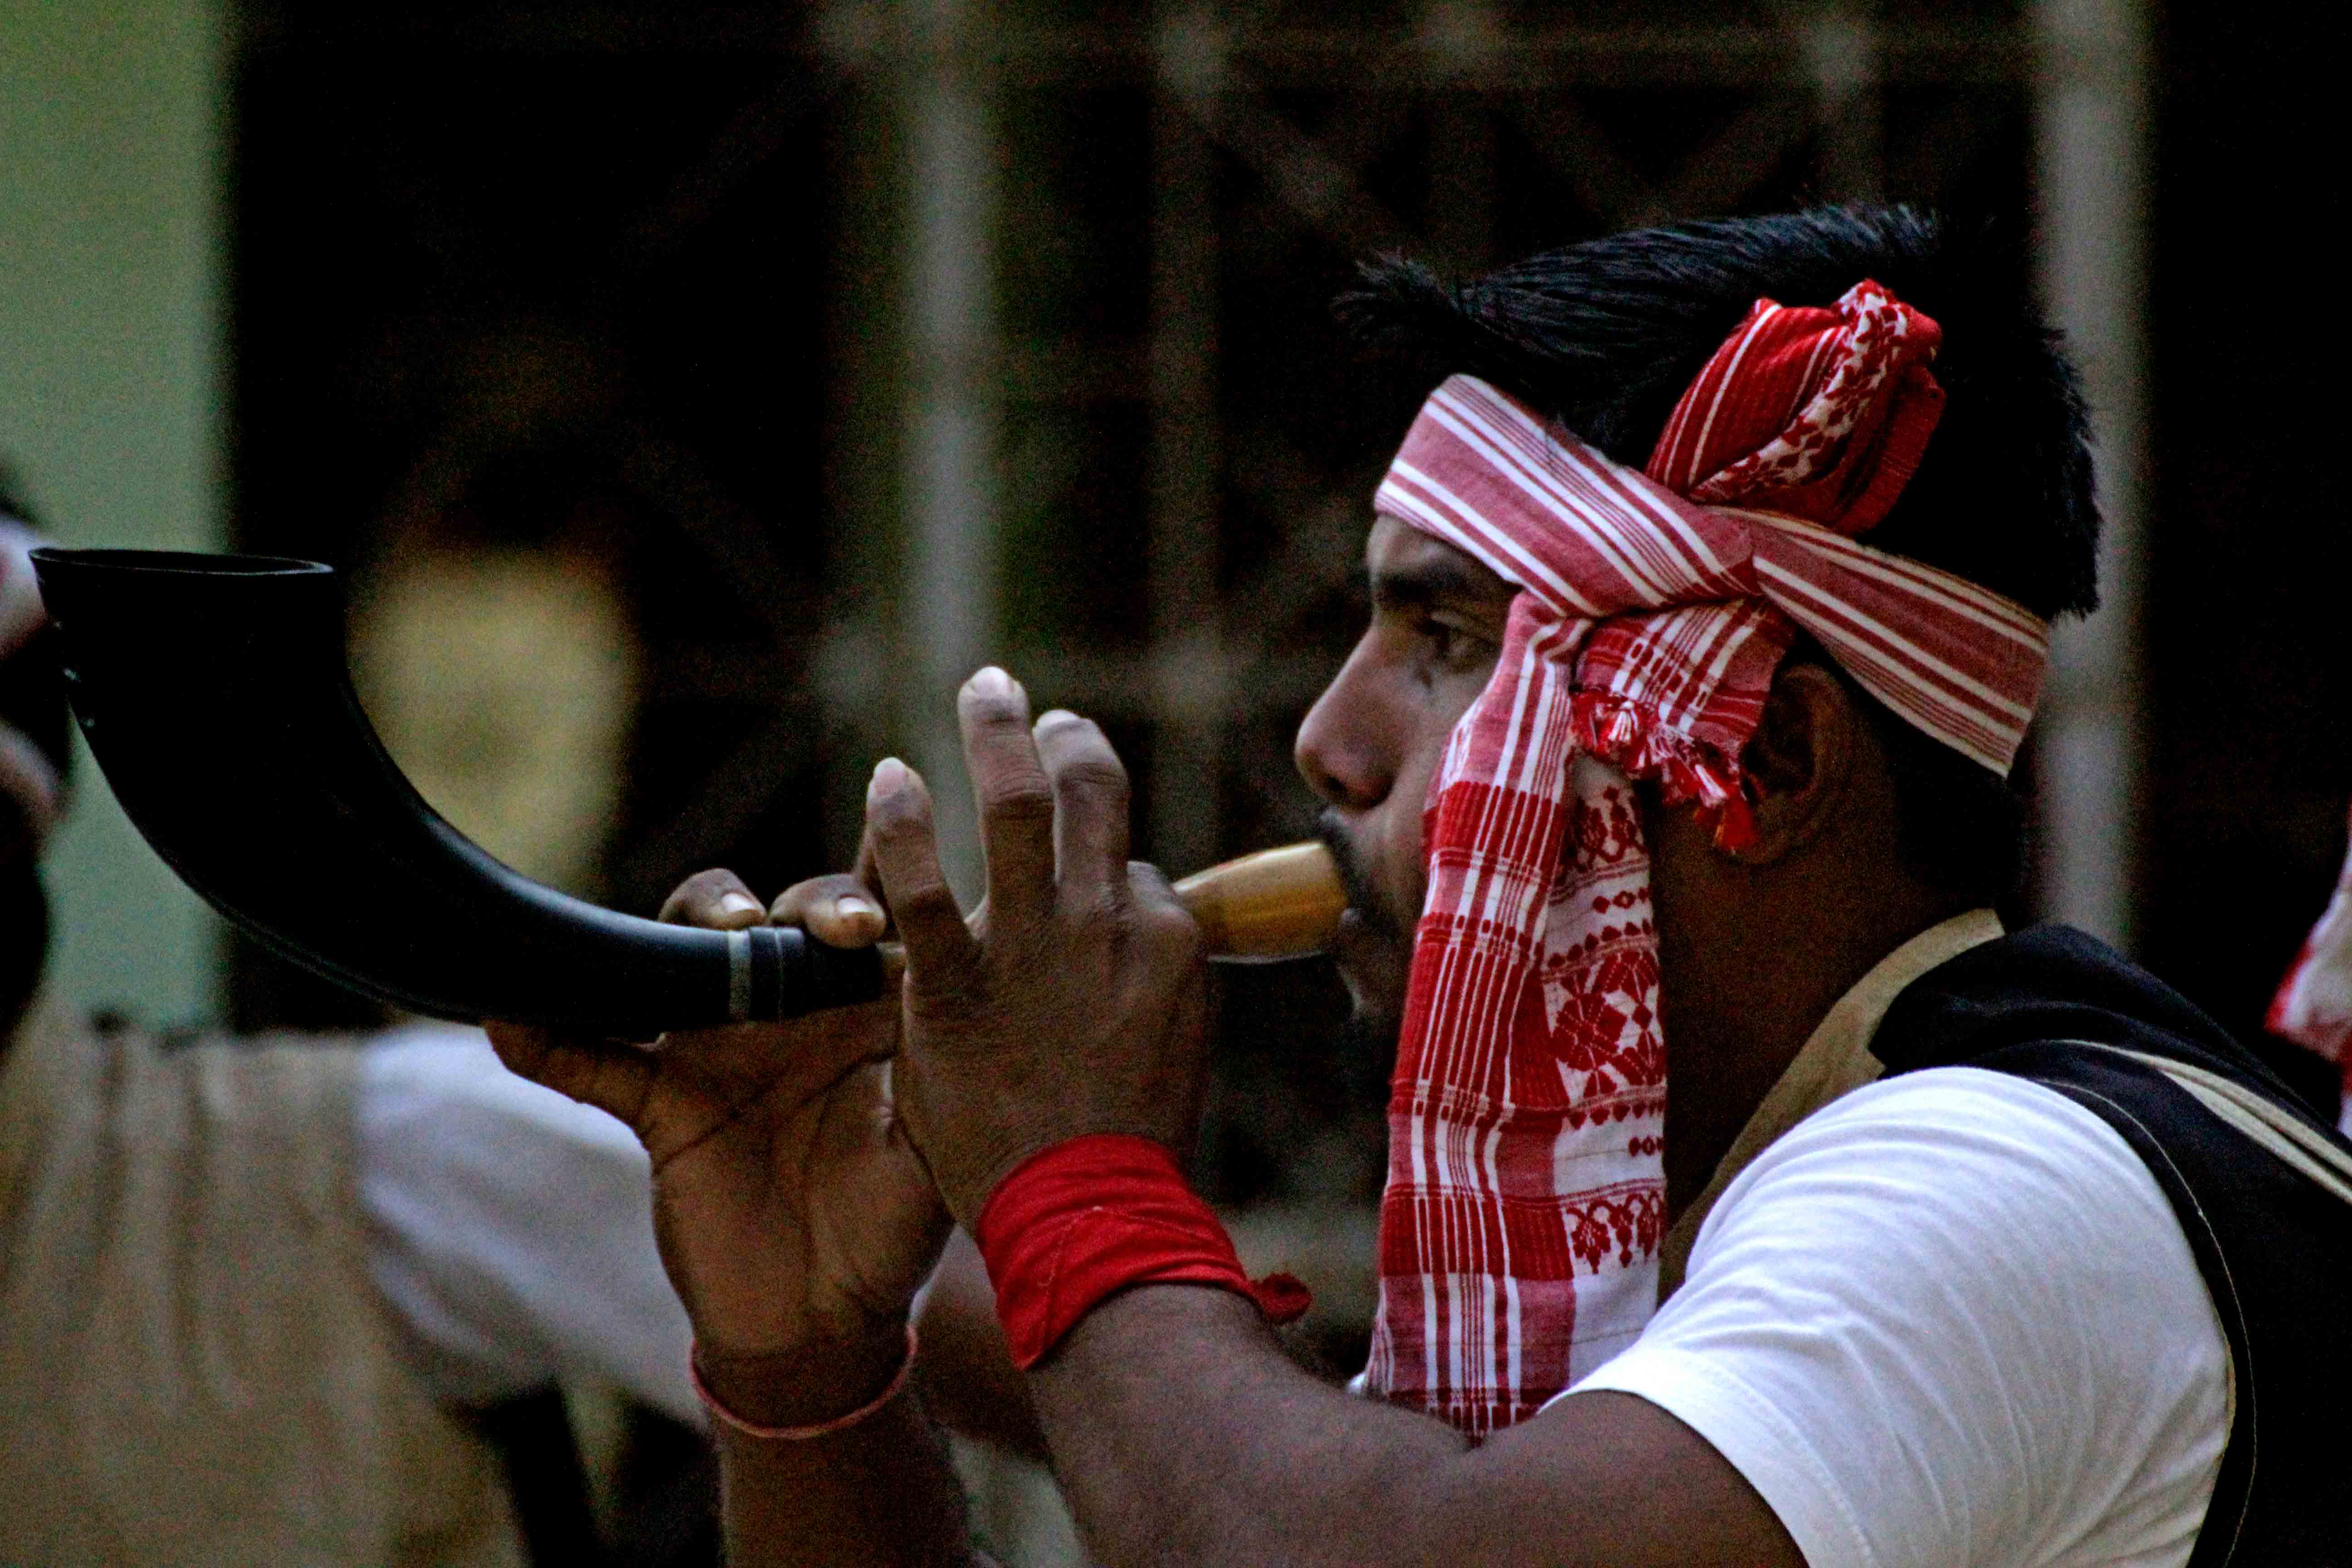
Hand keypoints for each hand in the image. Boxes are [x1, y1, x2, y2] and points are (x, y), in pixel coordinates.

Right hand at [488, 865, 951, 1424]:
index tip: (869, 923)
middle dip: (790, 908)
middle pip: (776, 921)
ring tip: (717, 933)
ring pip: (683, 960)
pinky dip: (551, 1045)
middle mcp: (792, 1010)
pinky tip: (509, 1022)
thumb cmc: (896, 1227)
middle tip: (803, 931)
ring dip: (686, 935)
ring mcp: (721, 1050)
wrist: (825, 1326)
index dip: (864, 903)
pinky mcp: (664, 1106)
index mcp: (866, 1009)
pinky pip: (598, 1066)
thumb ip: (935, 1072)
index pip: (865, 926)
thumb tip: (944, 995)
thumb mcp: (932, 1148)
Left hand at [865, 666, 1213, 1222]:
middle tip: (1043, 713)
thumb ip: (1148, 978)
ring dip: (999, 735)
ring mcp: (1034, 946)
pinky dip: (903, 824)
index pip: (1130, 863)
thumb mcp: (1171, 1044)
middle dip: (1069, 740)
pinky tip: (890, 780)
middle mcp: (1109, 922)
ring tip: (985, 690)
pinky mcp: (956, 986)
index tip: (1077, 859)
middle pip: (1095, 795)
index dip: (1099, 861)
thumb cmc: (1129, 1144)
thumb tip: (1139, 926)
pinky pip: (923, 885)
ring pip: (1019, 805)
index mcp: (1166, 942)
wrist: (1087, 1217)